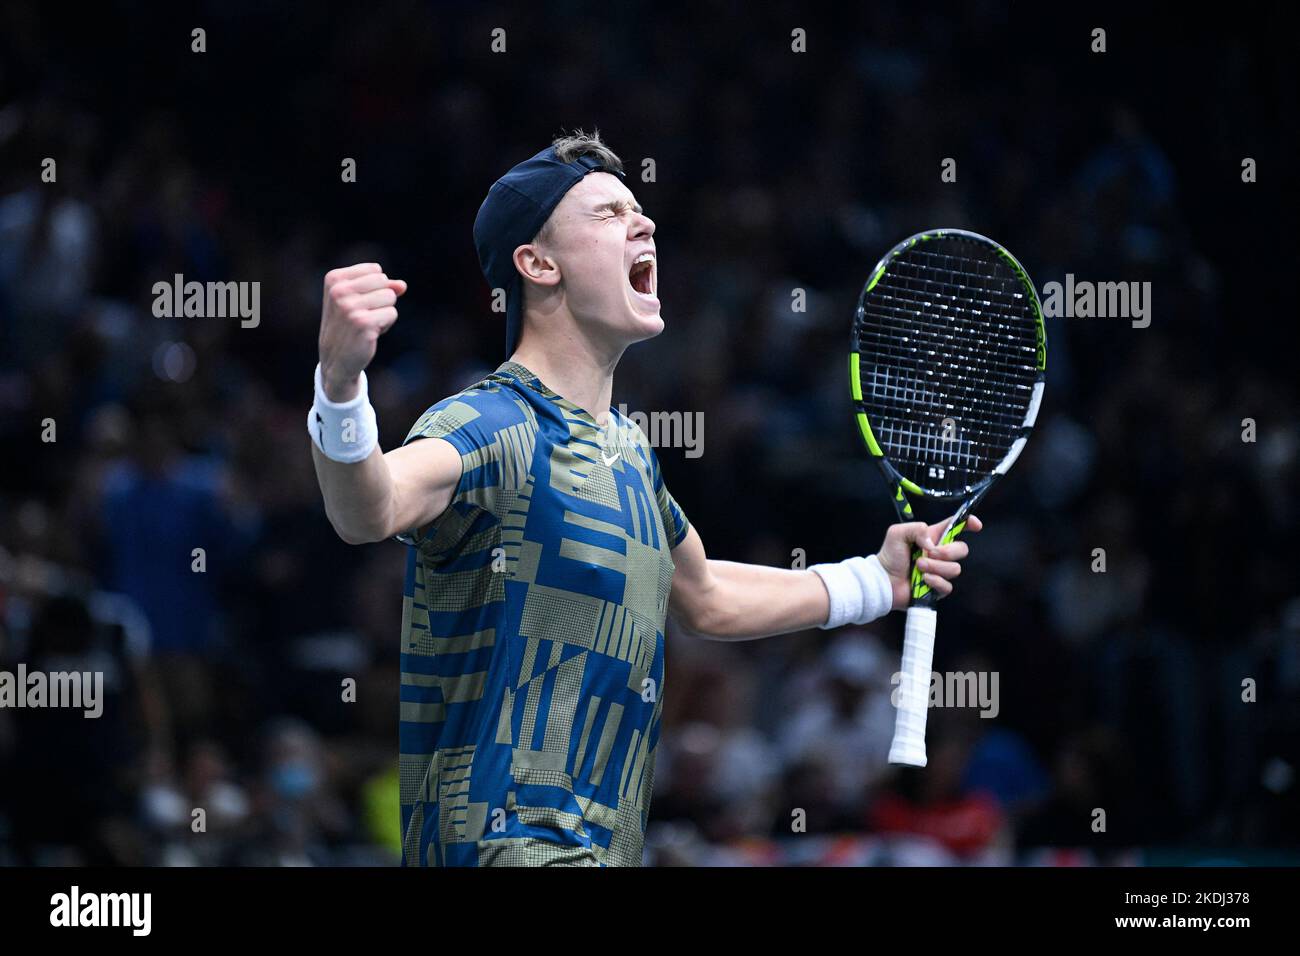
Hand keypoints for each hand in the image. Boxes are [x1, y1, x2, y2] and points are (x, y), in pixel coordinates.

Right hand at [318, 263, 406, 400]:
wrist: (336, 359)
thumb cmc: (349, 326)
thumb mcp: (359, 300)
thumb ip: (381, 287)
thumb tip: (402, 286)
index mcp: (334, 279)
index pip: (375, 270)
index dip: (375, 288)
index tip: (358, 303)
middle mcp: (339, 291)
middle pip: (384, 282)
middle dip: (381, 299)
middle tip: (363, 315)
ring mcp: (349, 307)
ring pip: (390, 297)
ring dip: (384, 312)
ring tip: (366, 324)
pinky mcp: (362, 323)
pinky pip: (392, 313)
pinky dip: (386, 325)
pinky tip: (370, 334)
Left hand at [877, 514, 982, 610]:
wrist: (883, 580)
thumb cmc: (889, 556)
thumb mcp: (897, 533)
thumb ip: (917, 528)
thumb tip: (933, 543)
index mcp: (933, 538)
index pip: (956, 527)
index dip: (969, 523)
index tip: (976, 525)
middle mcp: (940, 554)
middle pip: (962, 549)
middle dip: (948, 551)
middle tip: (929, 553)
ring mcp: (940, 572)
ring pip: (955, 569)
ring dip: (936, 567)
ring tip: (918, 567)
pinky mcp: (938, 589)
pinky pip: (948, 586)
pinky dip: (935, 581)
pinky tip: (922, 580)